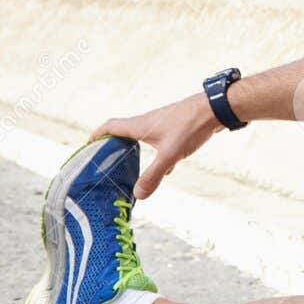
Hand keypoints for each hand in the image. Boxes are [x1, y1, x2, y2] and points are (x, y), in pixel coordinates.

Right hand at [89, 91, 221, 199]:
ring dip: (134, 149)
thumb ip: (153, 175)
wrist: (216, 108)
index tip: (87, 147)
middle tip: (105, 161)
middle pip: (123, 132)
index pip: (110, 126)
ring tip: (130, 167)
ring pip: (142, 138)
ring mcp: (163, 124)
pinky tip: (165, 169)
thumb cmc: (190, 126)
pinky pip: (159, 142)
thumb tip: (137, 195)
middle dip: (112, 145)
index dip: (96, 135)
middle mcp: (148, 122)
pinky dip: (156, 154)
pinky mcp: (176, 128)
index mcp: (140, 126)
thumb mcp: (170, 154)